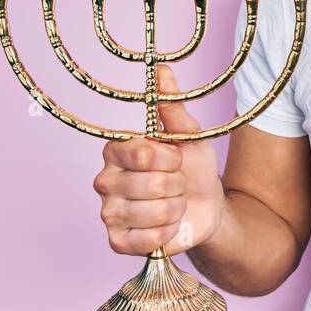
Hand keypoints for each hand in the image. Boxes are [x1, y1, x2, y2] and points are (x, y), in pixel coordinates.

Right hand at [93, 64, 224, 256]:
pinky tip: (167, 225)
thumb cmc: (193, 169)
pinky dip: (167, 232)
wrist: (206, 208)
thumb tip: (162, 70)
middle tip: (176, 184)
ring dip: (176, 209)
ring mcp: (107, 212)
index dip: (170, 158)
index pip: (142, 153)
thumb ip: (172, 107)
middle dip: (177, 185)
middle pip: (152, 184)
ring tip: (174, 204)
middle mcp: (104, 180)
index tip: (177, 159)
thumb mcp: (188, 136)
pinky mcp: (116, 241)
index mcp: (116, 150)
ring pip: (153, 212)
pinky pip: (146, 238)